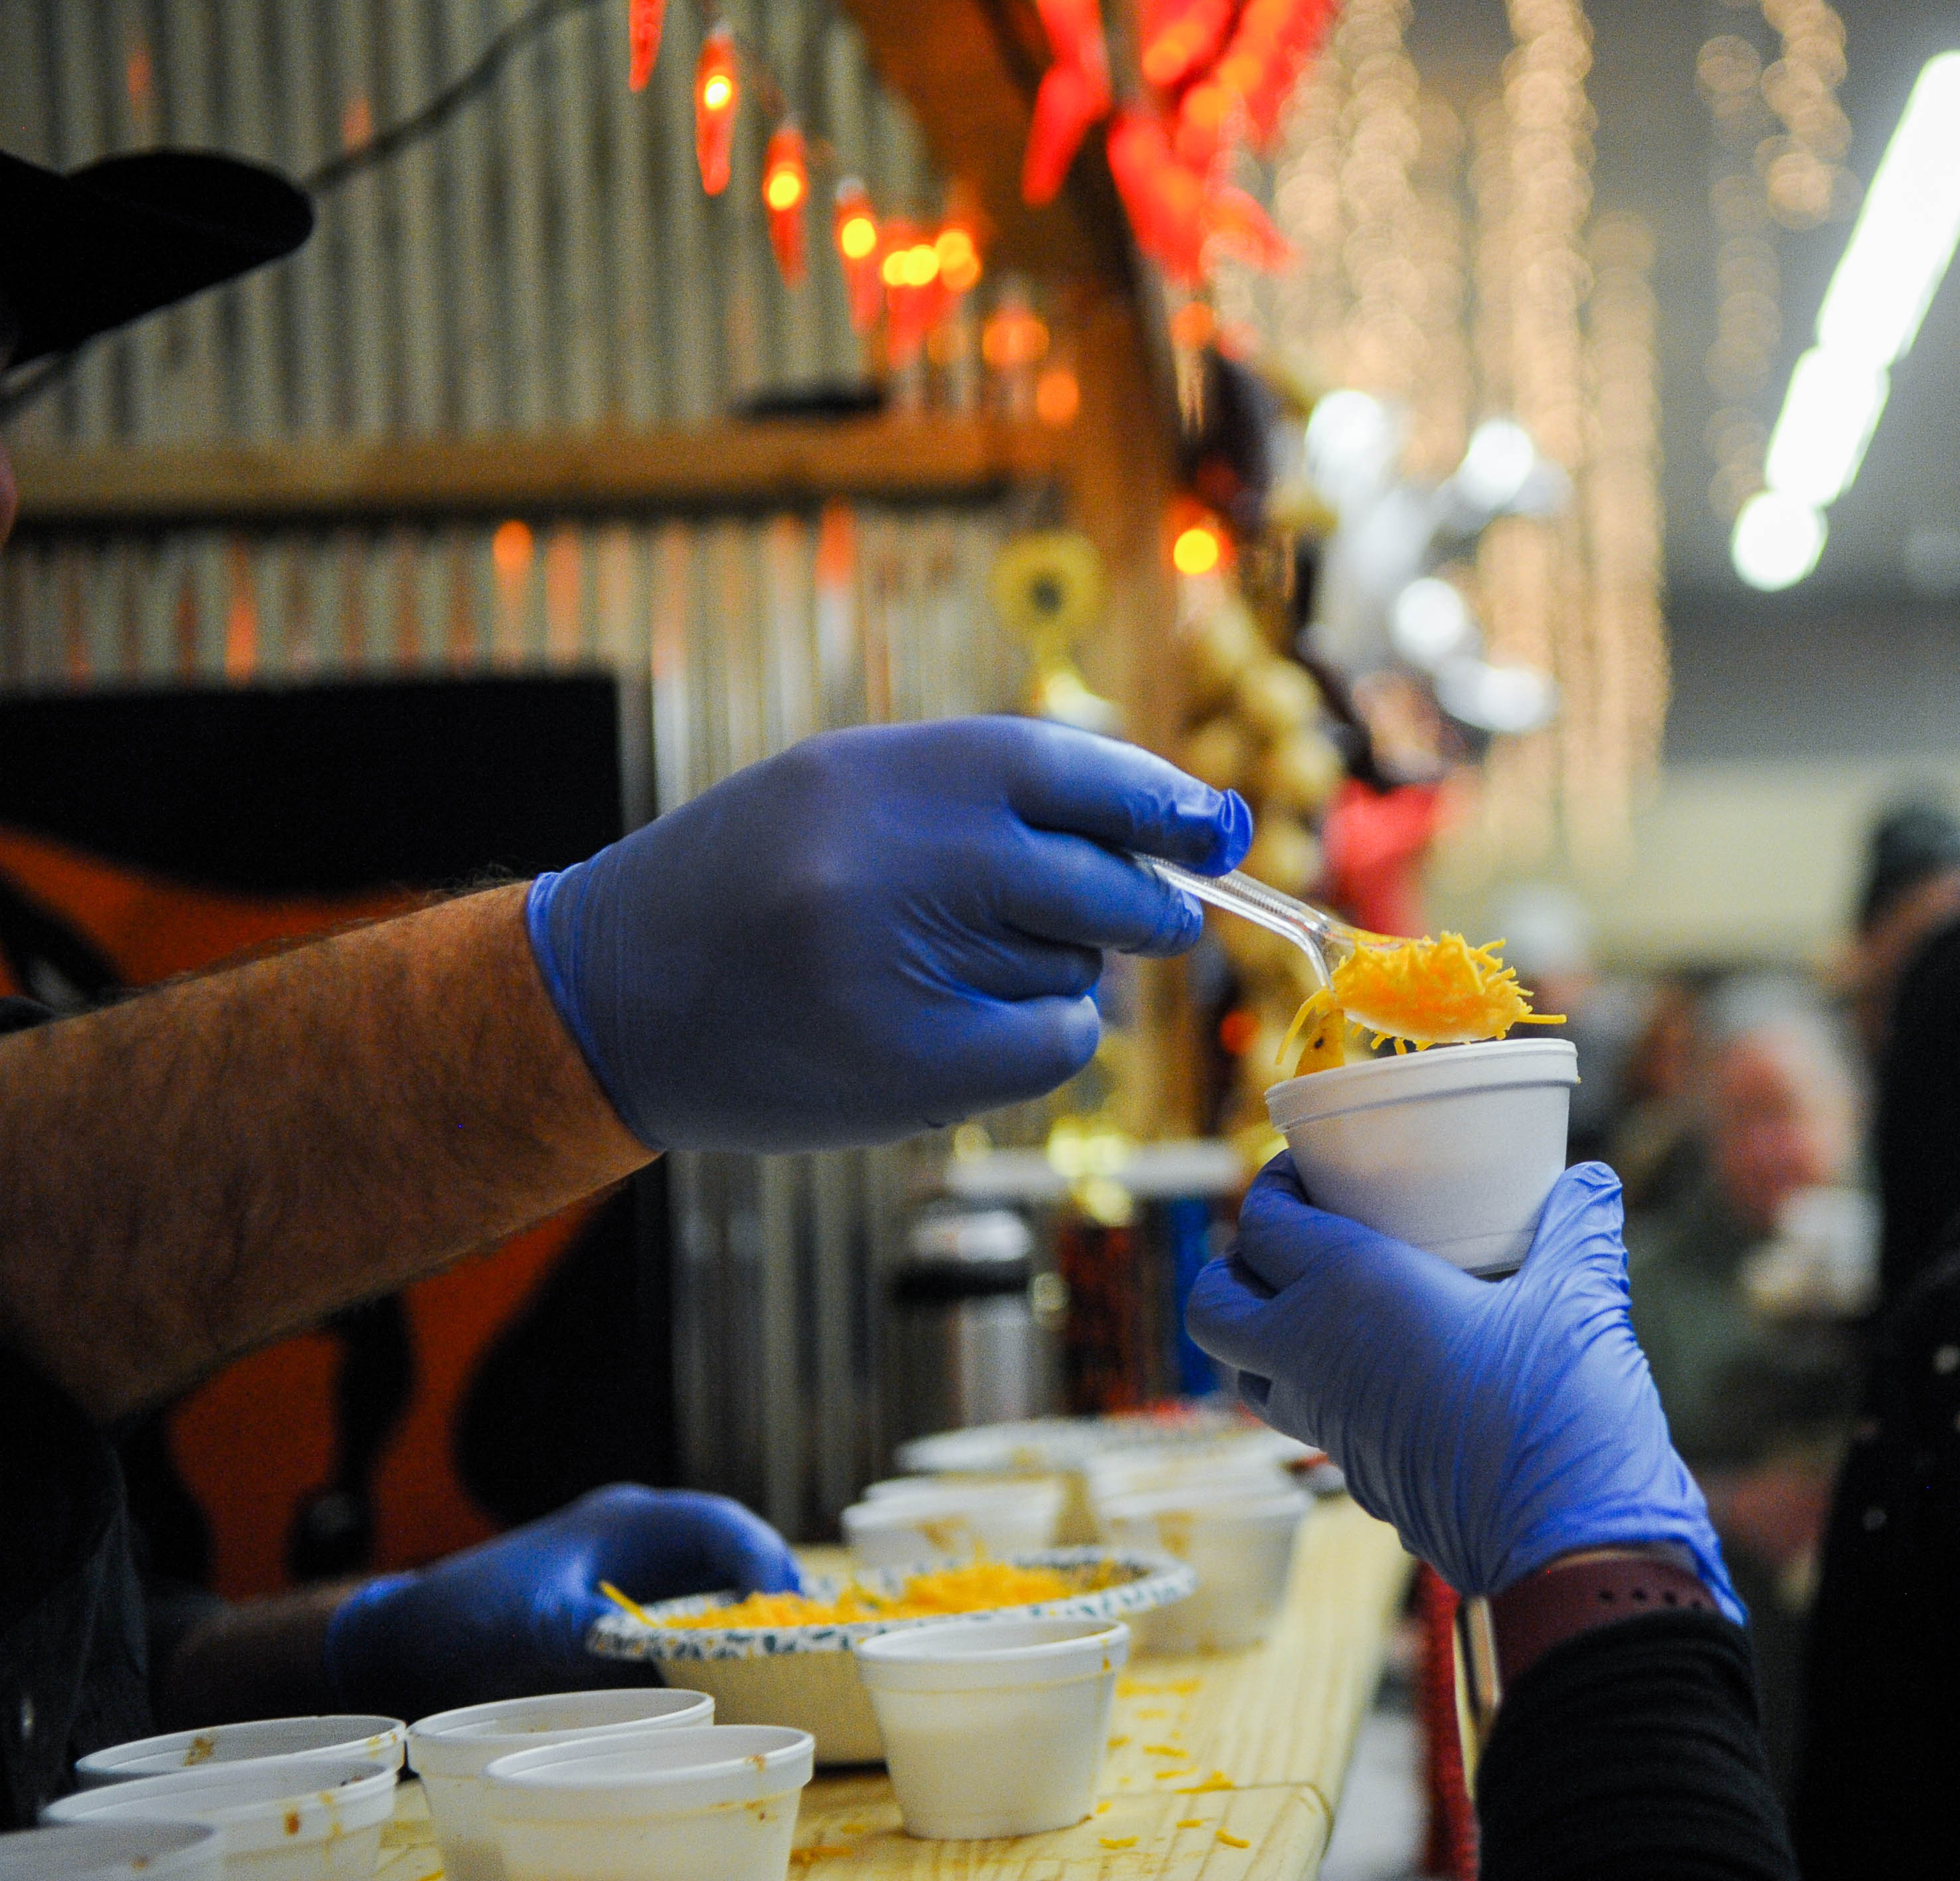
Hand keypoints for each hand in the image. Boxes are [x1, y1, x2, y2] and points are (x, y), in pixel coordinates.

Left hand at [325, 1484, 797, 1716]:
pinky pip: (691, 1611)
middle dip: (771, 1581)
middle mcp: (639, 1536)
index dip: (759, 1557)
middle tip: (804, 1629)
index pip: (716, 1523)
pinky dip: (720, 1632)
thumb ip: (601, 1635)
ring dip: (752, 1607)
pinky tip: (737, 1664)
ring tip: (788, 1648)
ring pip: (717, 1577)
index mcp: (625, 1519)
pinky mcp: (624, 1608)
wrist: (411, 1638)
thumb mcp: (534, 1624)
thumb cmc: (468, 1615)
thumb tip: (668, 1656)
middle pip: (730, 1546)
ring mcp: (634, 1571)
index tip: (783, 1602)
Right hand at [527, 716, 1249, 1152]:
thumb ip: (991, 798)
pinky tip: (986, 1027)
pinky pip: (1056, 1040)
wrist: (614, 997)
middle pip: (1101, 880)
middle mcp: (899, 859)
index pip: (1069, 769)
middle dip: (1149, 903)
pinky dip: (1051, 1033)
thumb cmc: (750, 883)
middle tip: (1157, 916)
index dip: (1161, 802)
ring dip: (1068, 968)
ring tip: (971, 966)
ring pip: (1078, 964)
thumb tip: (1170, 828)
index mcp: (884, 772)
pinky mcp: (912, 1063)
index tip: (1215, 827)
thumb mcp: (851, 792)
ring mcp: (904, 965)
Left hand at [1187, 1158, 1739, 1616]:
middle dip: (1235, 1266)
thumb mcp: (1580, 1297)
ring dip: (1260, 1336)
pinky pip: (1305, 1423)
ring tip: (1322, 1304)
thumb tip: (1591, 1181)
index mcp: (1350, 1290)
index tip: (1308, 1168)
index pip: (1263, 1224)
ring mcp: (1329, 1427)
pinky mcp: (1359, 1477)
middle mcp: (1315, 1358)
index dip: (1274, 1186)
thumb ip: (1576, 1230)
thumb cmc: (1559, 1409)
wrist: (1568, 1548)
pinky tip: (1382, 1368)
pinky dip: (1316, 1387)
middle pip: (1212, 1307)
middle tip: (1295, 1239)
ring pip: (1245, 1375)